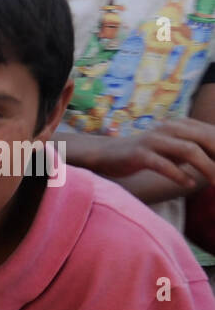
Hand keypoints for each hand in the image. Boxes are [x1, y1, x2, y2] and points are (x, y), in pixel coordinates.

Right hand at [88, 119, 214, 189]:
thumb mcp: (172, 150)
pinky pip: (163, 164)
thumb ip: (193, 151)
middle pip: (204, 140)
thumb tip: (214, 159)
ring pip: (188, 150)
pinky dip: (179, 175)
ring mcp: (153, 140)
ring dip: (205, 167)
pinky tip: (188, 184)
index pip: (210, 134)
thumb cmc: (145, 154)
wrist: (106, 154)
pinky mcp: (139, 154)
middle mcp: (169, 128)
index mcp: (180, 125)